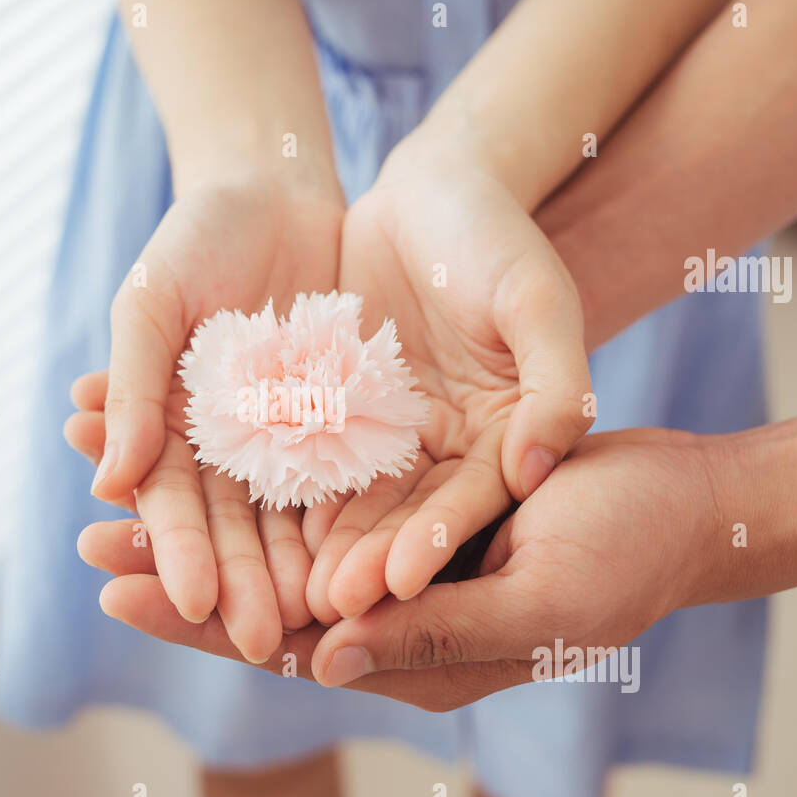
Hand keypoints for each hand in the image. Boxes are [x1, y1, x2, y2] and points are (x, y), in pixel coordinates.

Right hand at [69, 171, 343, 662]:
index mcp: (171, 434)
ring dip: (302, 571)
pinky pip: (356, 475)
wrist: (274, 190)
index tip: (190, 604)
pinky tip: (373, 560)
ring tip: (320, 620)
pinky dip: (359, 518)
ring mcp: (290, 441)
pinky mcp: (348, 421)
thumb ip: (135, 386)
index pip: (173, 506)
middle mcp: (230, 451)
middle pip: (238, 530)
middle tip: (265, 643)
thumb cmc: (194, 240)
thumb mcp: (152, 303)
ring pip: (297, 519)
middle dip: (247, 585)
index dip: (180, 554)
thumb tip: (110, 481)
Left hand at [83, 428, 724, 710]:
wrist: (684, 495)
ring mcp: (397, 542)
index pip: (282, 644)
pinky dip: (260, 457)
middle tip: (87, 540)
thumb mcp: (539, 598)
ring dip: (207, 508)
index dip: (198, 618)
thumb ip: (436, 631)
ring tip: (121, 477)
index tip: (114, 590)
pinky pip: (319, 475)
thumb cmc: (627, 555)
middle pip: (261, 588)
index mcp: (416, 649)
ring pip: (280, 529)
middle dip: (177, 567)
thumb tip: (322, 655)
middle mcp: (392, 603)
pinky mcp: (409, 485)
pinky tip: (203, 429)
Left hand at [301, 128, 593, 624]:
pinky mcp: (343, 415)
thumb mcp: (540, 302)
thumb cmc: (500, 238)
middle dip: (362, 564)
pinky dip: (281, 489)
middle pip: (405, 520)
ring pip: (352, 500)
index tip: (392, 585)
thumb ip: (554, 386)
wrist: (435, 187)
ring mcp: (393, 440)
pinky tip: (242, 522)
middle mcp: (449, 456)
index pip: (471, 507)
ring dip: (318, 544)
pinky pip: (309, 457)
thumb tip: (534, 470)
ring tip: (272, 586)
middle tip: (319, 609)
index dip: (432, 544)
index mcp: (506, 445)